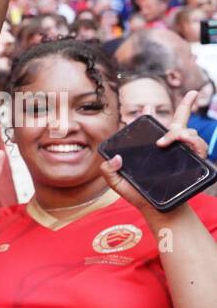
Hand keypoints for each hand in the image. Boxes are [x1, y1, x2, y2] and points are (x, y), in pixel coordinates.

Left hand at [102, 91, 208, 221]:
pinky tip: (186, 142)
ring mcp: (182, 153)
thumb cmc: (139, 196)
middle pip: (179, 122)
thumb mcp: (117, 183)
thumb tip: (114, 158)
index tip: (148, 106)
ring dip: (182, 132)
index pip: (153, 127)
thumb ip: (108, 171)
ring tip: (174, 138)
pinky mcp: (193, 161)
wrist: (157, 210)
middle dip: (186, 105)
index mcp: (151, 148)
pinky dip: (195, 142)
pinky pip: (199, 147)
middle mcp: (169, 147)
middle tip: (190, 96)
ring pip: (188, 132)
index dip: (151, 114)